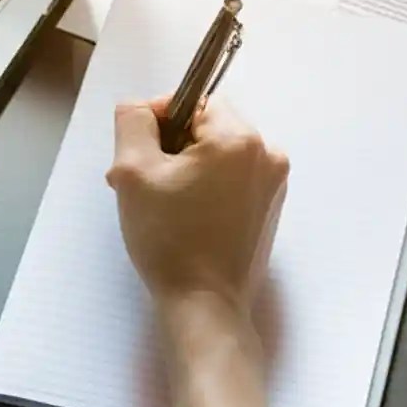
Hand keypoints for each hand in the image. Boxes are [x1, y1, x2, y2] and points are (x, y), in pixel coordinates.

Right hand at [106, 96, 289, 315]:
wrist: (205, 305)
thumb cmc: (169, 238)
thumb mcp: (133, 172)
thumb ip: (132, 122)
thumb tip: (141, 109)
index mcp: (239, 138)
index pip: (194, 100)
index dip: (160, 120)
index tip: (139, 154)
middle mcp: (267, 154)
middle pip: (209, 126)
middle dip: (172, 146)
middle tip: (144, 183)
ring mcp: (273, 183)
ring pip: (219, 154)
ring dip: (187, 167)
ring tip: (161, 204)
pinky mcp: (270, 208)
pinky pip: (233, 179)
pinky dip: (207, 187)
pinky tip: (185, 216)